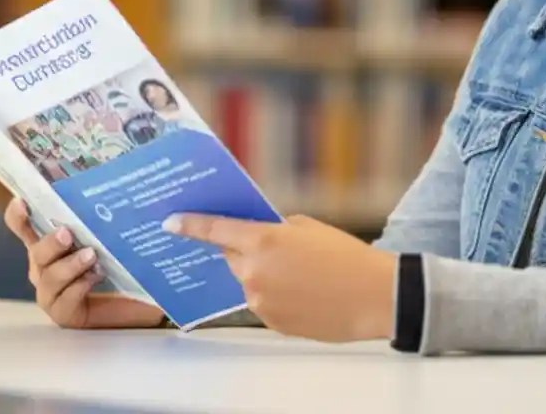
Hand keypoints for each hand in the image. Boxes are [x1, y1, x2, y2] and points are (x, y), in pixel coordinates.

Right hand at [4, 197, 163, 329]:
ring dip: (68, 265)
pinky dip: (78, 287)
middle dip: (50, 243)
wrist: (141, 301)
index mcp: (50, 246)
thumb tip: (113, 186)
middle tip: (67, 233)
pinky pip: (64, 300)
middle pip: (37, 253)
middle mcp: (45, 268)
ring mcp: (52, 293)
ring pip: (49, 277)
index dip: (18, 217)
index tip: (21, 202)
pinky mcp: (64, 314)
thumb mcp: (113, 239)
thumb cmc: (123, 264)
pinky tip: (95, 277)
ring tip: (91, 256)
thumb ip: (105, 220)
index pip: (26, 229)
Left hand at [163, 213, 397, 341]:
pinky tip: (305, 293)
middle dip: (245, 252)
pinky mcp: (272, 323)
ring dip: (264, 275)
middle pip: (232, 258)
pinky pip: (264, 303)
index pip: (215, 230)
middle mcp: (253, 272)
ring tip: (302, 275)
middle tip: (275, 250)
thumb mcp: (309, 228)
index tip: (170, 222)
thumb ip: (276, 229)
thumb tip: (260, 236)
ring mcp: (261, 301)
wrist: (374, 297)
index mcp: (262, 241)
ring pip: (249, 283)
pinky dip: (277, 296)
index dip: (190, 225)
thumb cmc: (346, 256)